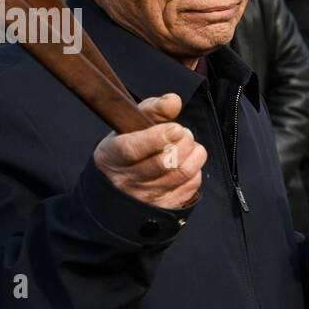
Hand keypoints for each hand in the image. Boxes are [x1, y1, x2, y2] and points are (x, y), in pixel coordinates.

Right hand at [94, 93, 206, 209]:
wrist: (118, 185)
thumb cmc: (126, 149)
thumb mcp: (128, 126)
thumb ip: (152, 110)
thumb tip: (173, 101)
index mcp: (112, 156)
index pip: (133, 149)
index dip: (158, 138)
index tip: (175, 128)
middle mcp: (127, 180)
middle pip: (165, 162)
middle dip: (183, 141)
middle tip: (182, 132)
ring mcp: (146, 197)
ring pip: (182, 173)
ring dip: (193, 153)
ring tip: (188, 144)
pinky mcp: (165, 207)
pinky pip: (191, 186)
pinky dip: (195, 169)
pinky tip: (188, 161)